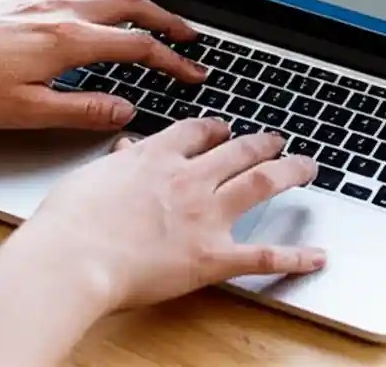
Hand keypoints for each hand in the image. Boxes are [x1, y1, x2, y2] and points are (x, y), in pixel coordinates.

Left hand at [0, 0, 204, 129]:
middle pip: (131, 4)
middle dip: (167, 20)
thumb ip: (83, 111)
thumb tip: (125, 110)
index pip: (136, 46)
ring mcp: (41, 0)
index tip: (192, 73)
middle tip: (189, 37)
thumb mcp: (30, 113)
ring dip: (137, 0)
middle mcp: (59, 11)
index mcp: (67, 40)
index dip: (172, 61)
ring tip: (154, 15)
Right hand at [15, 118, 325, 310]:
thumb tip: (123, 153)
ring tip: (306, 167)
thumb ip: (114, 165)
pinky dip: (295, 256)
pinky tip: (316, 255)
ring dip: (289, 172)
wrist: (71, 258)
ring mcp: (205, 215)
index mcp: (155, 157)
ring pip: (260, 183)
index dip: (215, 128)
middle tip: (276, 140)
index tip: (222, 128)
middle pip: (238, 149)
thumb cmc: (68, 222)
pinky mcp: (213, 256)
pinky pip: (263, 254)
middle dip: (262, 143)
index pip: (195, 132)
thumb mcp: (88, 177)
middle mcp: (188, 178)